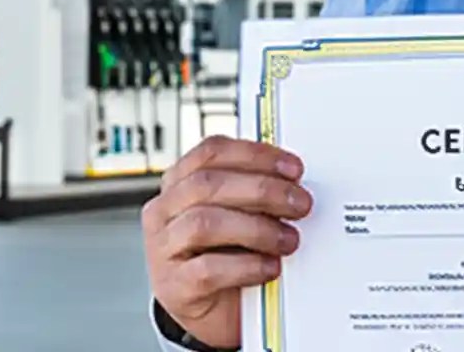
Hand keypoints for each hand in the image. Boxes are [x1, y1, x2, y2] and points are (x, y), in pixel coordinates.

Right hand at [142, 136, 313, 348]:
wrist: (217, 311)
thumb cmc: (231, 253)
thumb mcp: (240, 213)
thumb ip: (254, 191)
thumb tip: (293, 179)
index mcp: (180, 183)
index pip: (211, 152)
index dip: (255, 154)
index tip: (293, 168)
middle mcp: (164, 212)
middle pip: (208, 185)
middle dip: (263, 190)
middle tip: (300, 204)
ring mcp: (163, 250)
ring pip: (204, 224)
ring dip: (257, 229)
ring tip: (288, 240)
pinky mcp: (174, 287)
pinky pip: (208, 270)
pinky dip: (247, 266)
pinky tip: (270, 267)